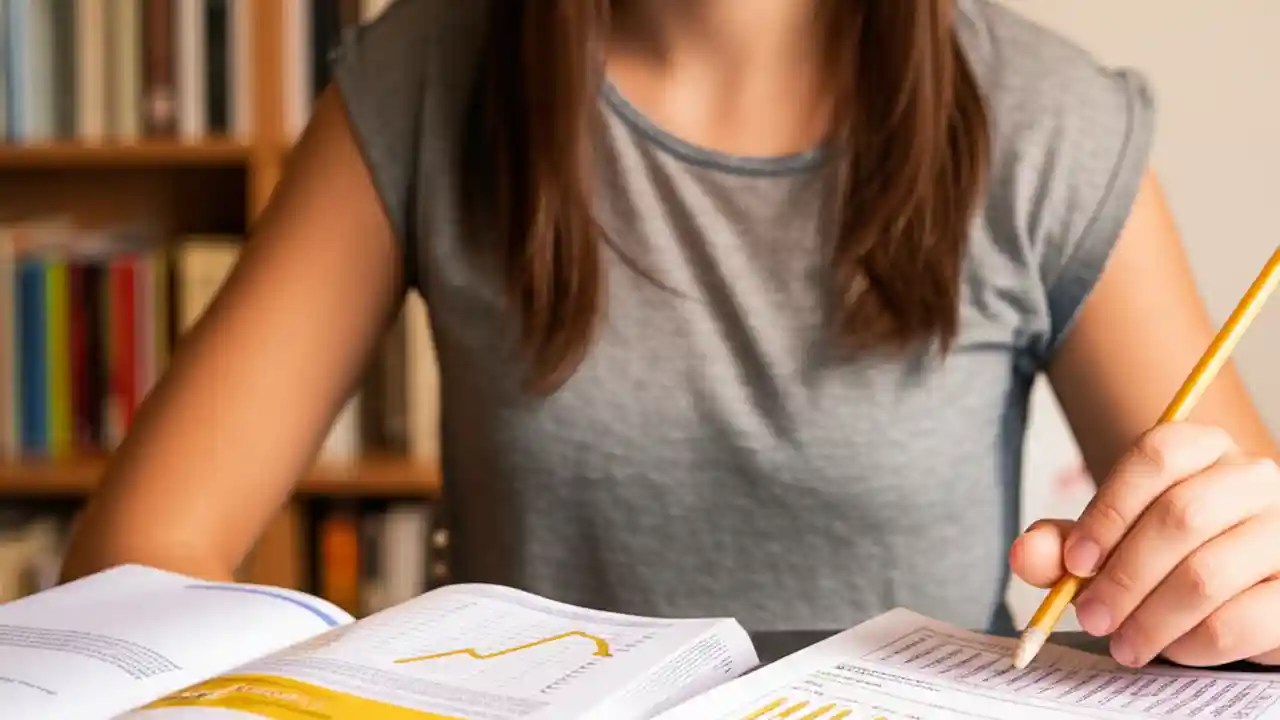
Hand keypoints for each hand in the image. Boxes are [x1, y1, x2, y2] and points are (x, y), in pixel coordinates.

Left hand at [1011, 422, 1279, 667]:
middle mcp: (1253, 477)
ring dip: (1151, 619)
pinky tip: (1170, 649)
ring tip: (1122, 644)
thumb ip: (1062, 545)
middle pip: (1181, 515)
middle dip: (1123, 576)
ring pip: (1207, 574)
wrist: (1237, 589)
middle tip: (1090, 617)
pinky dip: (1192, 644)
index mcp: (1202, 447)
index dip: (1108, 512)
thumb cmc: (1166, 555)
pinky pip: (1239, 621)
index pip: (1155, 456)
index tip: (1075, 564)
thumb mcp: (1107, 543)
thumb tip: (1025, 553)